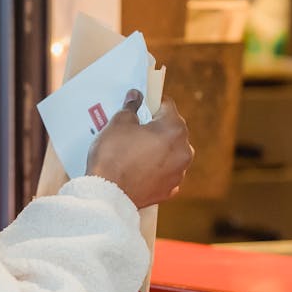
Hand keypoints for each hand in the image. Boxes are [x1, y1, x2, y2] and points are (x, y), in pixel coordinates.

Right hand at [86, 89, 193, 208]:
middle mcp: (183, 150)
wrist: (108, 194)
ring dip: (159, 148)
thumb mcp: (118, 123)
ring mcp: (179, 172)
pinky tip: (140, 167)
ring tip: (137, 151)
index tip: (142, 106)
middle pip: (173, 129)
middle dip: (157, 126)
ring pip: (172, 151)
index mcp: (174, 129)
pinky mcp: (170, 188)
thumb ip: (131, 107)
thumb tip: (135, 97)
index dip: (152, 103)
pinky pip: (167, 171)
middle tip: (136, 129)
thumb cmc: (113, 156)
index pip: (167, 105)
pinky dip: (157, 167)